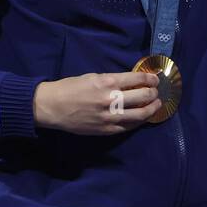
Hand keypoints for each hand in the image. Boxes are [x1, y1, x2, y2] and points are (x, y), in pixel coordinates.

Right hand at [33, 72, 162, 134]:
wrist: (50, 107)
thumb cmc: (70, 88)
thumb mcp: (93, 76)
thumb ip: (114, 80)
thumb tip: (134, 81)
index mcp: (108, 83)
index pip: (139, 80)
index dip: (152, 79)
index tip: (155, 79)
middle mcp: (112, 100)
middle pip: (144, 96)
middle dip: (154, 93)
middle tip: (156, 92)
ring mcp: (110, 117)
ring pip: (141, 115)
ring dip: (152, 109)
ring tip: (156, 105)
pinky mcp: (106, 130)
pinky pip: (129, 127)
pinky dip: (139, 122)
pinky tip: (143, 117)